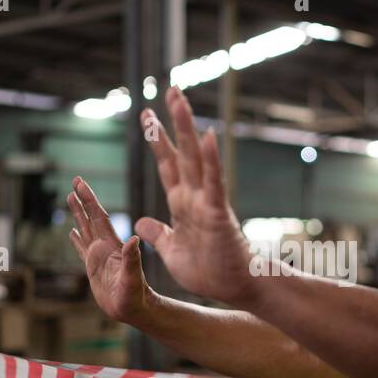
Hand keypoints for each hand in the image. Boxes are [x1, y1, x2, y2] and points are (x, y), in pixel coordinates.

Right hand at [66, 176, 149, 323]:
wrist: (136, 310)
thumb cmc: (136, 297)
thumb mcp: (133, 278)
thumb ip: (132, 260)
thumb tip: (133, 240)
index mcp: (113, 246)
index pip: (99, 217)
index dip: (90, 200)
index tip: (80, 183)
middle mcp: (105, 247)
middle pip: (91, 218)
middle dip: (83, 200)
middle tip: (74, 181)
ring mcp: (99, 257)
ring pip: (85, 230)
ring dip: (78, 214)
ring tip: (69, 197)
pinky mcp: (94, 269)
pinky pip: (82, 250)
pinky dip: (76, 240)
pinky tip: (71, 232)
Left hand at [136, 87, 254, 304]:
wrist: (236, 288)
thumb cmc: (209, 272)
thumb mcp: (171, 251)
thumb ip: (159, 234)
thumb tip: (142, 222)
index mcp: (182, 204)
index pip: (167, 164)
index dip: (157, 140)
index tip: (147, 115)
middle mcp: (195, 196)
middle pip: (181, 151)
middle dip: (174, 121)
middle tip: (169, 89)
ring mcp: (207, 202)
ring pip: (195, 158)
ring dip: (187, 128)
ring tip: (180, 100)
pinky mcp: (219, 213)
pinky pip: (214, 183)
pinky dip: (210, 160)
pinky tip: (206, 136)